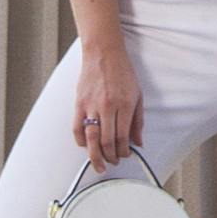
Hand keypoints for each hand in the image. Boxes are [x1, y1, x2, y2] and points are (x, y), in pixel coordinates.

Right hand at [74, 42, 143, 171]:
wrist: (104, 53)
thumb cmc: (122, 72)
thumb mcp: (138, 95)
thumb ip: (137, 121)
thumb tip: (138, 142)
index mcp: (124, 104)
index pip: (123, 136)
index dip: (124, 151)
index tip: (125, 155)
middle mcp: (107, 106)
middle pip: (106, 141)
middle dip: (110, 157)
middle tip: (112, 163)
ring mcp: (91, 105)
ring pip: (91, 138)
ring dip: (95, 155)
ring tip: (99, 164)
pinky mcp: (79, 103)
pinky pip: (77, 127)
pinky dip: (80, 140)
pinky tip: (85, 146)